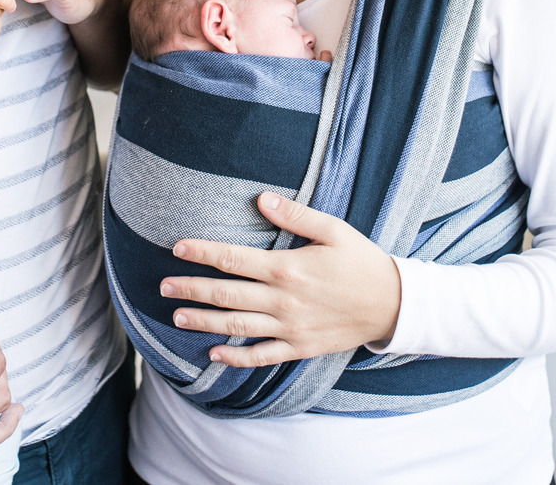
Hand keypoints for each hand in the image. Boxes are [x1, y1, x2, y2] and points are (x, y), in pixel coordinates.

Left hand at [161, 192, 401, 368]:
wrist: (392, 304)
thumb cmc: (361, 262)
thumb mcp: (333, 230)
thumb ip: (296, 215)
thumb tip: (261, 198)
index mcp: (288, 268)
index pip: (234, 259)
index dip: (203, 252)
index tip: (178, 248)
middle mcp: (283, 301)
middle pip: (227, 294)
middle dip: (192, 288)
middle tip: (163, 285)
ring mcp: (290, 328)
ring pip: (237, 326)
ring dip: (204, 321)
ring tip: (177, 315)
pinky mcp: (299, 347)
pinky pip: (262, 356)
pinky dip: (236, 357)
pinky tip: (214, 353)